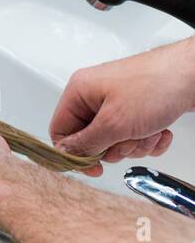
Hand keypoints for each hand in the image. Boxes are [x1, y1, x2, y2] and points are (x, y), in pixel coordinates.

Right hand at [48, 37, 194, 176]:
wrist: (193, 75)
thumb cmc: (155, 87)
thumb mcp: (114, 123)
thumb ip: (86, 144)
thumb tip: (68, 154)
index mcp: (79, 92)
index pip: (60, 130)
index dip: (74, 153)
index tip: (94, 167)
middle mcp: (95, 95)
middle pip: (91, 139)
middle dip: (115, 147)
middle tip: (129, 141)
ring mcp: (118, 101)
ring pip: (115, 140)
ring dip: (136, 144)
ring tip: (150, 131)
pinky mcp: (138, 108)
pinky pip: (134, 135)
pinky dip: (149, 139)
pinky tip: (160, 130)